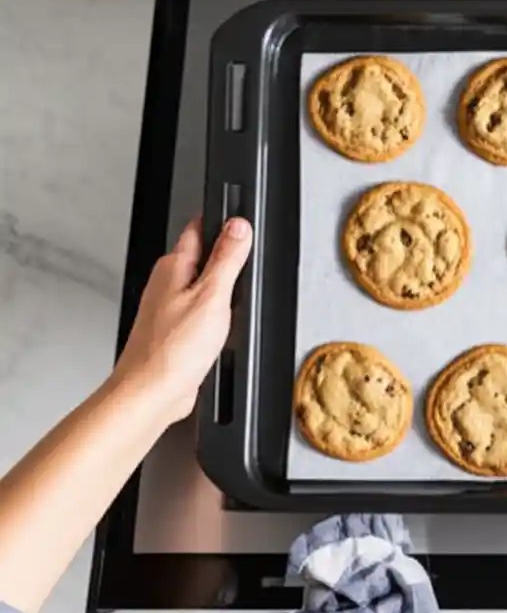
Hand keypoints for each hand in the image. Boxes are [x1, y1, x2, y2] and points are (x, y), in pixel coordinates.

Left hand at [109, 217, 252, 423]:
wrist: (151, 393)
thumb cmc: (172, 349)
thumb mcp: (212, 296)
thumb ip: (227, 259)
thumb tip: (238, 226)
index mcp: (173, 268)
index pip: (198, 230)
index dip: (220, 221)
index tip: (241, 219)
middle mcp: (166, 285)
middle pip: (201, 257)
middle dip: (226, 255)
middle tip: (249, 256)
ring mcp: (169, 309)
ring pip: (201, 286)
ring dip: (222, 287)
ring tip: (240, 293)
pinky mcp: (175, 332)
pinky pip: (200, 311)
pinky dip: (216, 313)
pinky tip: (226, 324)